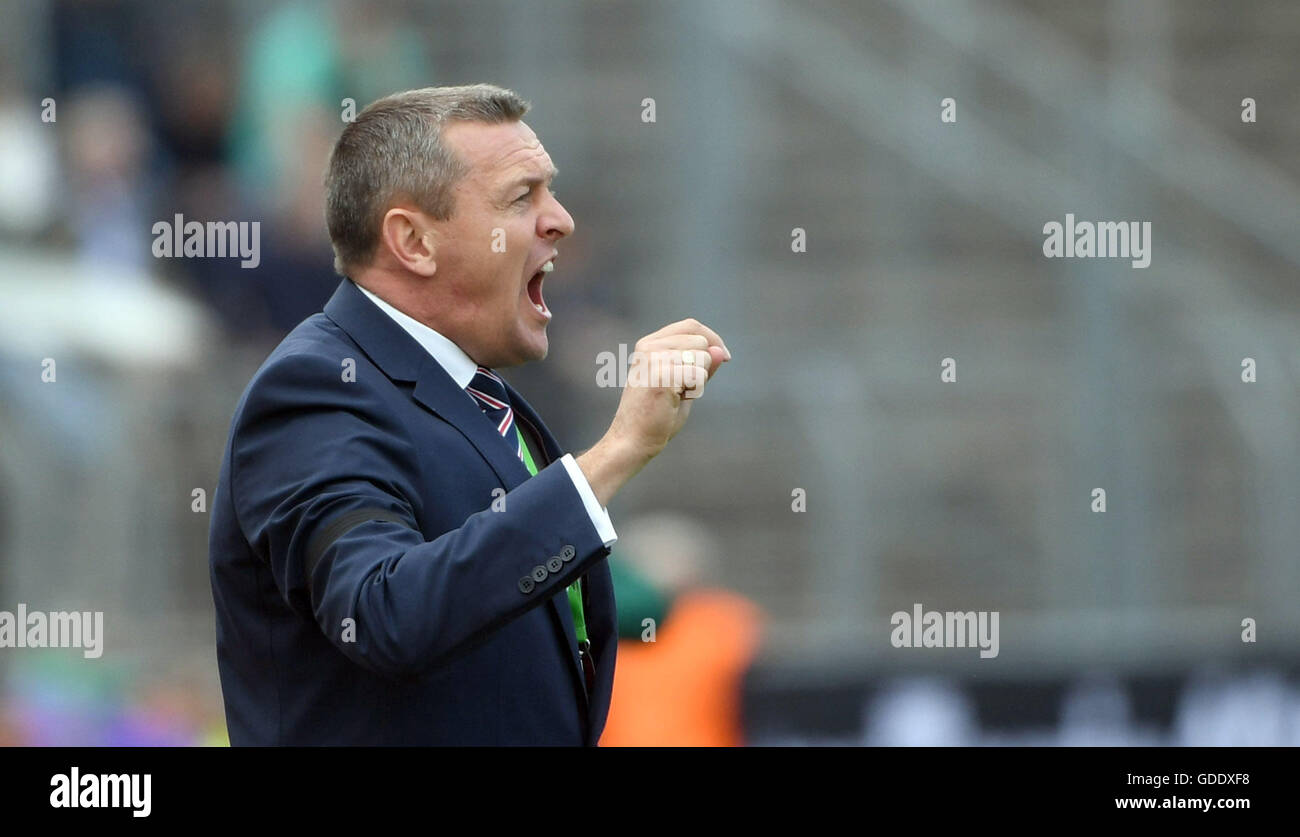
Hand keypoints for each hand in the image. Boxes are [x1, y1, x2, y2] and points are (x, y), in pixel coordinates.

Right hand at [577, 319, 729, 504]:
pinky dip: (696, 390)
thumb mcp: (684, 385)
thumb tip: (722, 351)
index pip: (691, 326)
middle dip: (704, 366)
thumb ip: (701, 366)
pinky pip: (698, 374)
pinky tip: (676, 401)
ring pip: (703, 356)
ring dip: (699, 380)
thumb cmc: (657, 416)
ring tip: (676, 396)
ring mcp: (652, 359)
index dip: (713, 339)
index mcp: (649, 344)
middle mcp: (648, 347)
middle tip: (682, 389)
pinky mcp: (660, 375)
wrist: (633, 441)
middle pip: (700, 341)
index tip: (726, 357)